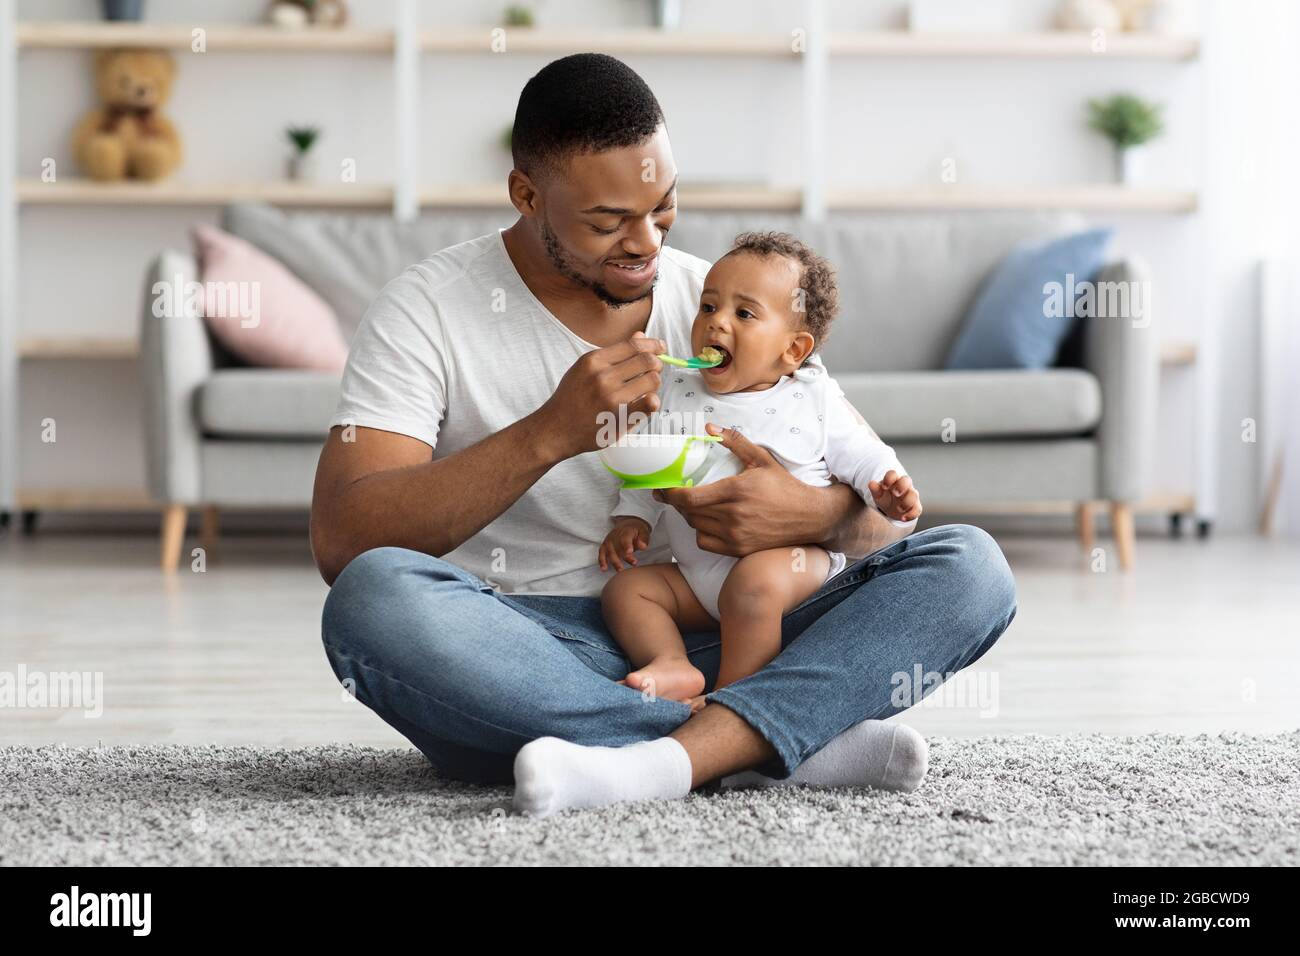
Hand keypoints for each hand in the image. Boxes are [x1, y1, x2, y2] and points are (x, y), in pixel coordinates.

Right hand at [529, 331, 665, 461]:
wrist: (555, 429)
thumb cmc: (571, 398)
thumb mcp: (585, 368)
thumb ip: (614, 353)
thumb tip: (641, 335)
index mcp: (594, 361)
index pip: (634, 345)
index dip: (653, 345)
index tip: (660, 347)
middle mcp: (603, 377)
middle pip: (647, 361)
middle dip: (657, 363)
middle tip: (655, 370)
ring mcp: (612, 398)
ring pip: (652, 381)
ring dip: (654, 383)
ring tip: (646, 388)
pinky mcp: (620, 417)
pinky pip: (650, 403)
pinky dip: (653, 401)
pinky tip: (646, 403)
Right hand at [599, 516, 651, 571]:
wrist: (627, 525)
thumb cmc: (637, 531)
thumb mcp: (643, 532)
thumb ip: (643, 539)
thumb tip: (643, 546)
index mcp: (626, 532)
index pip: (625, 539)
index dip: (627, 545)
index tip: (630, 551)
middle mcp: (615, 536)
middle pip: (618, 548)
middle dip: (623, 557)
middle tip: (632, 563)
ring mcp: (609, 541)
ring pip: (610, 552)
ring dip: (614, 561)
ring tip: (620, 570)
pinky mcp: (605, 546)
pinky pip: (602, 554)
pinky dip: (602, 561)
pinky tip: (604, 569)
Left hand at [654, 423, 832, 557]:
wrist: (809, 517)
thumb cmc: (785, 486)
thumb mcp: (761, 458)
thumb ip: (734, 441)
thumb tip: (709, 427)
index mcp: (735, 491)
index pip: (689, 497)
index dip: (670, 493)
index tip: (663, 487)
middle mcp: (733, 515)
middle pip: (688, 512)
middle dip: (676, 502)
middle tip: (673, 492)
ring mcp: (735, 535)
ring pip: (695, 527)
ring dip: (689, 516)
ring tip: (693, 504)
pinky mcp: (738, 549)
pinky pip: (705, 542)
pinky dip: (700, 533)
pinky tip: (706, 522)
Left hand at [868, 470, 921, 521]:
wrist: (892, 509)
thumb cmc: (885, 498)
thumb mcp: (878, 495)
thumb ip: (875, 490)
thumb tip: (871, 483)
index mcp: (894, 480)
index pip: (893, 474)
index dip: (889, 478)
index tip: (884, 486)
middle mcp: (904, 486)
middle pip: (906, 480)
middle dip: (901, 486)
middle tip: (895, 493)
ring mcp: (911, 495)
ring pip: (914, 494)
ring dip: (907, 502)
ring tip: (899, 509)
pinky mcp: (915, 506)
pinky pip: (917, 509)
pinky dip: (911, 514)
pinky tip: (903, 518)